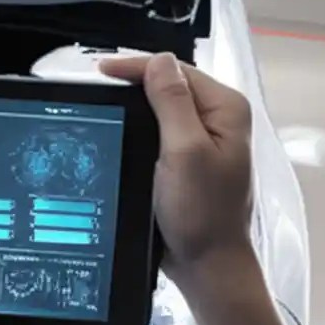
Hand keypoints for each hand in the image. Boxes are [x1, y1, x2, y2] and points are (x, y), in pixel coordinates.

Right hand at [99, 53, 259, 296]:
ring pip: (163, 109)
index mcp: (226, 110)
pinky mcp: (189, 159)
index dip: (138, 68)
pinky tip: (121, 131)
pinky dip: (140, 127)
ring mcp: (205, 140)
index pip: (177, 71)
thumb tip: (158, 62)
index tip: (101, 71)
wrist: (206, 263)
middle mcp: (219, 120)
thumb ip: (172, 103)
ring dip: (136, 107)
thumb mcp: (184, 151)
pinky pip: (161, 131)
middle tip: (98, 89)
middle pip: (171, 86)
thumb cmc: (202, 213)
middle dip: (135, 85)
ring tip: (105, 106)